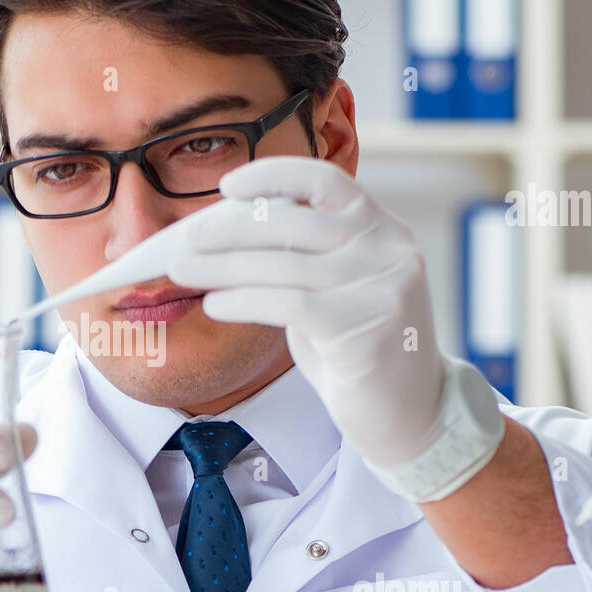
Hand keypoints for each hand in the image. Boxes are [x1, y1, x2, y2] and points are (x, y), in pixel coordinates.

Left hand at [167, 155, 449, 473]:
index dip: (274, 175)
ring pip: (281, 264)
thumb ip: (301, 257)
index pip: (326, 180)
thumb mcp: (334, 290)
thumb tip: (225, 235)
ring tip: (182, 272)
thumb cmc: (358, 349)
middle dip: (229, 230)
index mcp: (382, 229)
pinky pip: (287, 304)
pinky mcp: (365, 327)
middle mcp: (388, 248)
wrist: (409, 415)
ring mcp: (382, 286)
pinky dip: (242, 301)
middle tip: (184, 241)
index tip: (229, 186)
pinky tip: (214, 305)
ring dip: (221, 267)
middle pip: (293, 222)